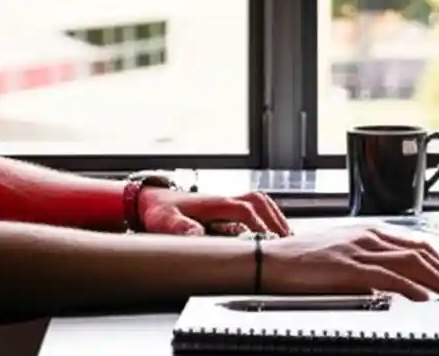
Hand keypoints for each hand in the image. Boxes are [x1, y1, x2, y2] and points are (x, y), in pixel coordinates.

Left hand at [138, 188, 291, 237]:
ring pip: (260, 201)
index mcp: (214, 203)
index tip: (269, 241)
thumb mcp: (164, 221)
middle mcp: (225, 198)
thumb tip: (197, 234)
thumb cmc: (160, 212)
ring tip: (286, 236)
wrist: (152, 200)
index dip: (259, 225)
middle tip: (286, 241)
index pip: (245, 210)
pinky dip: (268, 214)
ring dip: (275, 216)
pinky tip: (272, 229)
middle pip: (259, 202)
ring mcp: (227, 200)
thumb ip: (180, 227)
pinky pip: (255, 205)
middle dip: (275, 220)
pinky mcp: (226, 205)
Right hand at [260, 225, 438, 301]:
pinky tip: (423, 298)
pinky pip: (388, 276)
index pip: (416, 243)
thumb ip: (367, 263)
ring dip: (438, 280)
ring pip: (411, 261)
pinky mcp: (348, 267)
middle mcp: (368, 237)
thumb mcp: (341, 255)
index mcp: (368, 232)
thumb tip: (391, 281)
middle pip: (421, 250)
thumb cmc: (300, 260)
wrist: (271, 260)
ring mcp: (359, 250)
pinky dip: (410, 286)